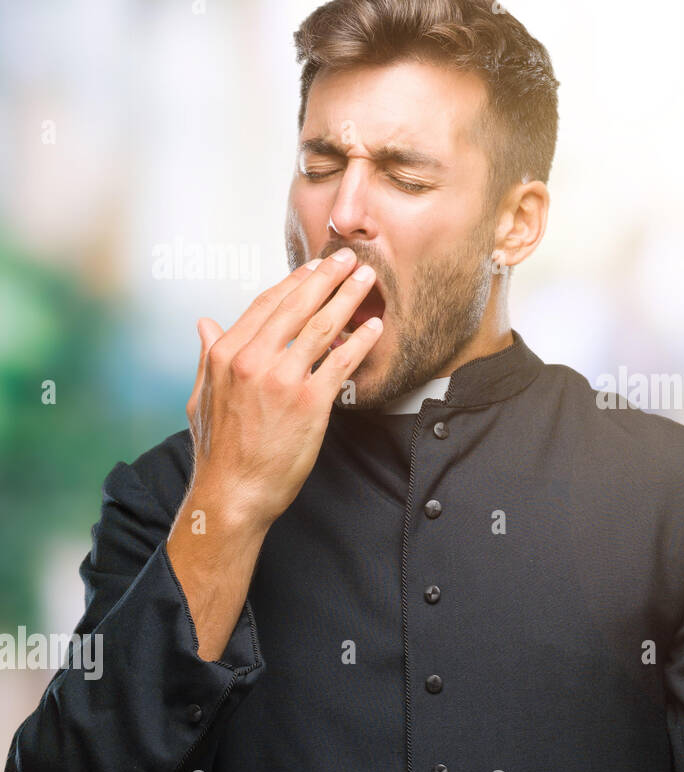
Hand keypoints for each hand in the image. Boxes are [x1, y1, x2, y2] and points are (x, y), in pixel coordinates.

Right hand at [184, 249, 381, 530]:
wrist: (233, 493)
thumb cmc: (218, 449)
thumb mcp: (200, 396)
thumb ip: (207, 356)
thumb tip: (205, 323)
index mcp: (226, 355)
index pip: (265, 305)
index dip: (292, 283)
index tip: (311, 269)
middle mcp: (252, 360)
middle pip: (297, 306)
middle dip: (327, 277)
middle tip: (349, 259)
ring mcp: (282, 380)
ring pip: (322, 327)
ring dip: (348, 298)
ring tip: (368, 281)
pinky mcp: (310, 403)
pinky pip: (341, 363)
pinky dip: (360, 341)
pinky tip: (374, 327)